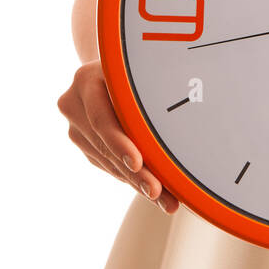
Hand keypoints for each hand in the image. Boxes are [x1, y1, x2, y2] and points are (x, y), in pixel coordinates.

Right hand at [57, 60, 179, 214]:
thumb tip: (193, 102)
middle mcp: (74, 104)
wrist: (118, 70)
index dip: (120, 142)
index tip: (138, 162)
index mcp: (86, 80)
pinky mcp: (86, 145)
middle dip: (135, 172)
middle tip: (157, 192)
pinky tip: (155, 193)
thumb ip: (154, 87)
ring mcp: (76, 127)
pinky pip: (110, 166)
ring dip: (137, 182)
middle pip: (106, 145)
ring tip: (167, 201)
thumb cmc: (141, 67)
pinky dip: (133, 179)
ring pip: (108, 161)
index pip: (102, 117)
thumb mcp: (145, 70)